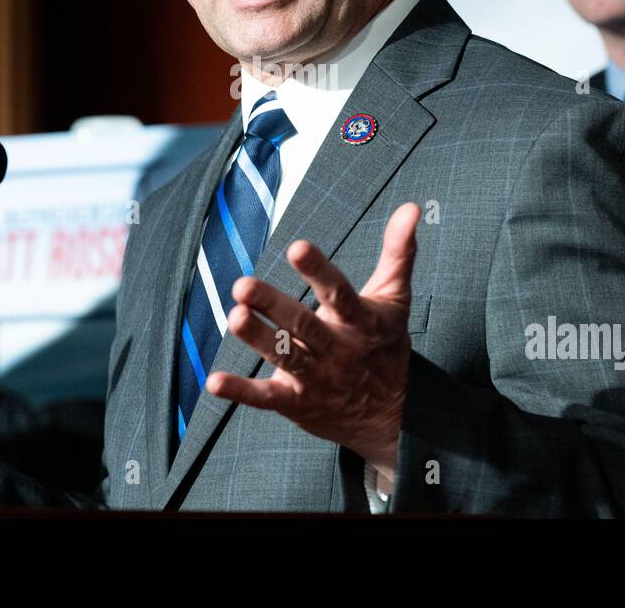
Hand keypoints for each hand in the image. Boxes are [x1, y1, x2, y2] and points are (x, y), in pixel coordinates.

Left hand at [205, 201, 420, 481]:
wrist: (392, 418)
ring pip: (285, 357)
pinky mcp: (297, 402)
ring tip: (234, 316)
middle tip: (243, 286)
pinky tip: (213, 381)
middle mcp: (338, 350)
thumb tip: (411, 207)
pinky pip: (266, 397)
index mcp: (361, 321)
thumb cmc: (386, 346)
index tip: (298, 247)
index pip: (339, 293)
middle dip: (273, 306)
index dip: (319, 271)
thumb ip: (398, 252)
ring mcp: (316, 378)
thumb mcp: (395, 299)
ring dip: (258, 338)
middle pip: (304, 326)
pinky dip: (240, 391)